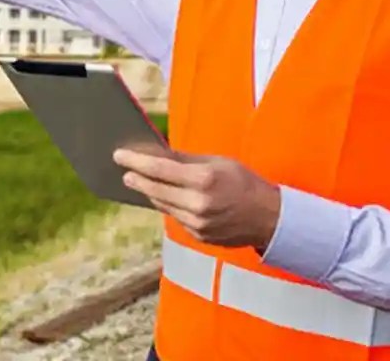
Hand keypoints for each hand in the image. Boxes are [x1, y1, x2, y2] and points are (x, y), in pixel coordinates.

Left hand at [113, 147, 280, 250]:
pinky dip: (168, 205)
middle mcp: (198, 203)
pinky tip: (161, 196)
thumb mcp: (218, 163)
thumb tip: (157, 154)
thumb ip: (185, 160)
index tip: (119, 155)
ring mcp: (198, 223)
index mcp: (204, 180)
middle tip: (123, 170)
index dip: (136, 162)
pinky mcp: (199, 236)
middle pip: (155, 189)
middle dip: (136, 178)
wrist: (270, 218)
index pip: (159, 169)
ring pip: (162, 205)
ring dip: (149, 192)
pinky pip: (175, 217)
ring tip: (138, 181)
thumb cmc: (245, 183)